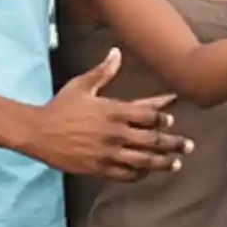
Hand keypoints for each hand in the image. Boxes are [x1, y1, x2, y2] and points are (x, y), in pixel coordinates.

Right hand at [29, 48, 192, 179]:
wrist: (37, 132)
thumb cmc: (60, 106)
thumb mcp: (82, 85)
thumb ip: (103, 71)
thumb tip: (116, 52)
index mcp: (114, 110)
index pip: (148, 114)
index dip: (163, 117)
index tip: (172, 119)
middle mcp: (115, 133)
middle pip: (153, 139)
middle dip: (173, 143)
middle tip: (188, 145)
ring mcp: (108, 152)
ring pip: (143, 160)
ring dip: (162, 162)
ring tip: (176, 164)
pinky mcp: (99, 168)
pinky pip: (125, 174)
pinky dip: (139, 174)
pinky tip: (147, 172)